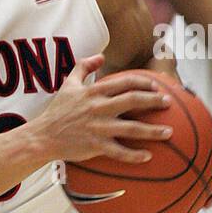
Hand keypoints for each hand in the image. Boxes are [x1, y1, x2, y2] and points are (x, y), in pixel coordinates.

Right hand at [33, 56, 173, 163]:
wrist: (42, 136)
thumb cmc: (57, 111)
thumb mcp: (68, 84)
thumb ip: (83, 66)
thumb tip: (100, 56)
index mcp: (94, 91)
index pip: (125, 82)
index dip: (144, 83)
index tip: (157, 86)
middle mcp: (98, 107)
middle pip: (133, 100)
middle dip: (154, 101)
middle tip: (169, 103)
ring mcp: (98, 127)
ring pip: (132, 128)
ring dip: (153, 131)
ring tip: (169, 132)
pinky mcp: (95, 145)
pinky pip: (119, 151)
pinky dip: (134, 155)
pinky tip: (148, 156)